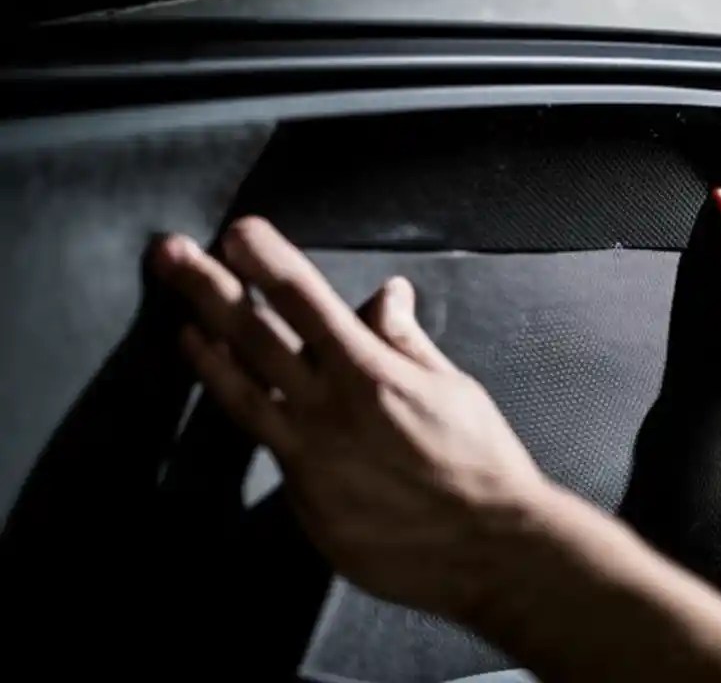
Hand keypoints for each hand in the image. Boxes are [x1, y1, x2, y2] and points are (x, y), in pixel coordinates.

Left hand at [152, 217, 549, 619]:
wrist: (488, 547)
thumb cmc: (481, 462)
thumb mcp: (452, 386)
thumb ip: (405, 340)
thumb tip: (388, 295)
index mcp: (369, 372)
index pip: (304, 299)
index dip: (266, 259)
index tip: (239, 232)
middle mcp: (328, 411)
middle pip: (253, 336)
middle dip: (209, 288)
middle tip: (173, 255)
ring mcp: (310, 460)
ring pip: (241, 395)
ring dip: (207, 354)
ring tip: (183, 327)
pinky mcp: (306, 503)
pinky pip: (274, 449)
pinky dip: (254, 416)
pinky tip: (240, 398)